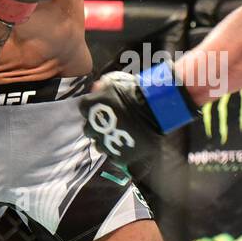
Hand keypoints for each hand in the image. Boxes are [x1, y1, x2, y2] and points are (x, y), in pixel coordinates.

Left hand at [79, 65, 196, 165]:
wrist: (157, 108)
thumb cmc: (137, 92)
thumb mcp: (116, 82)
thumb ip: (102, 86)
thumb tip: (95, 89)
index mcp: (89, 106)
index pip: (84, 110)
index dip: (96, 110)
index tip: (106, 110)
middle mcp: (93, 126)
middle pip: (89, 130)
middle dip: (98, 128)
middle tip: (113, 124)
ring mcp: (105, 143)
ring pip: (100, 146)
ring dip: (107, 142)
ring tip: (122, 136)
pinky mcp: (119, 157)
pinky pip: (114, 158)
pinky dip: (120, 152)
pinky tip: (129, 144)